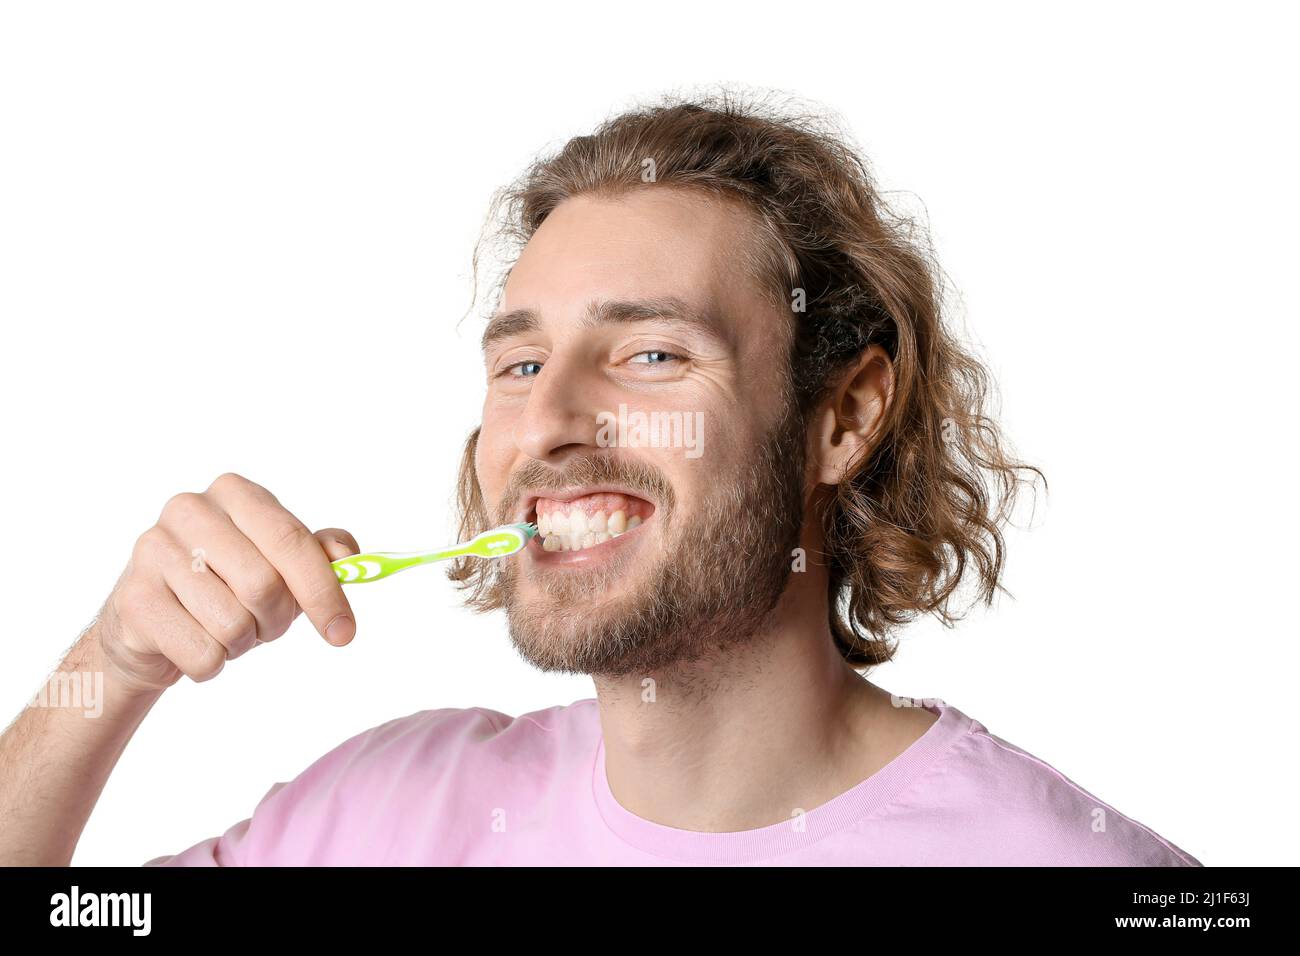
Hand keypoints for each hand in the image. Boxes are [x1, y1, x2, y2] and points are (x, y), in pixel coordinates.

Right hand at [94, 473, 358, 692]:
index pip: (292, 541)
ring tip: (224, 630)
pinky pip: (201, 655)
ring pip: (232, 625)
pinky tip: (193, 643)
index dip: (323, 591)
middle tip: (265, 625)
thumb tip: (350, 559)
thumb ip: (320, 554)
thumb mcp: (279, 564)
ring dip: (242, 643)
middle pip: (264, 586)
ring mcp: (153, 551)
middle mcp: (190, 510)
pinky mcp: (132, 599)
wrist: (149, 623)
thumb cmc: (226, 587)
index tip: (343, 632)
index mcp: (235, 493)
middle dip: (276, 621)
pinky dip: (211, 664)